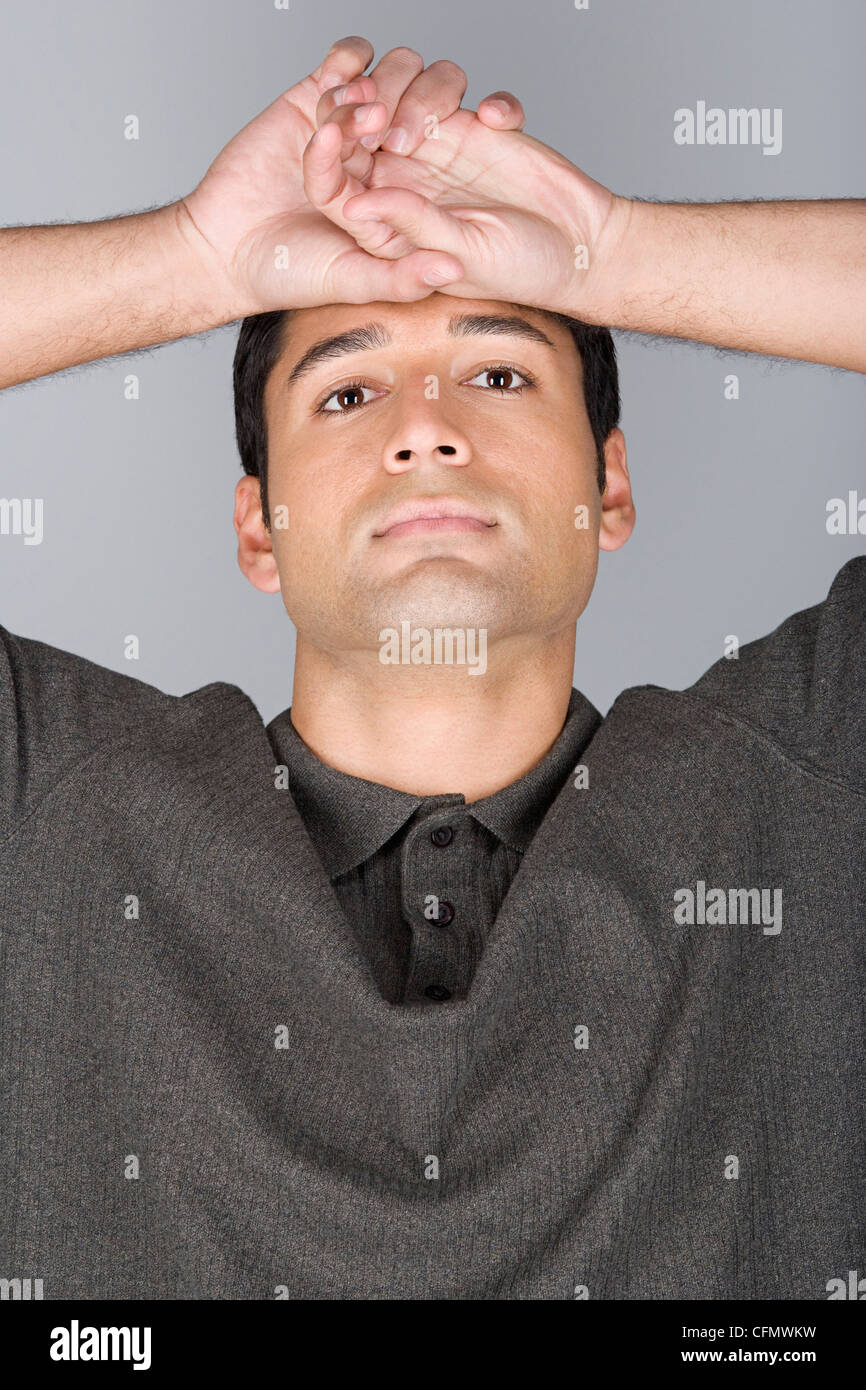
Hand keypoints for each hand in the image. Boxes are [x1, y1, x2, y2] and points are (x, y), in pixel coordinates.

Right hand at [178, 38, 467, 314]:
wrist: (224, 249)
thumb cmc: (289, 272)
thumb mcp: (353, 282)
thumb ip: (402, 280)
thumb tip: (453, 270)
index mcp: (401, 197)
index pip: (445, 152)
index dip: (449, 134)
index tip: (426, 142)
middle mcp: (380, 160)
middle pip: (418, 106)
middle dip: (408, 105)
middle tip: (383, 126)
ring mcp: (347, 129)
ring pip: (382, 81)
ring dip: (373, 89)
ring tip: (355, 114)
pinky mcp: (310, 103)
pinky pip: (344, 64)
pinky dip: (348, 61)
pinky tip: (342, 78)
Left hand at [306, 93, 626, 320]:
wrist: (581, 251)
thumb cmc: (523, 271)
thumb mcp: (465, 255)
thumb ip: (413, 226)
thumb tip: (357, 206)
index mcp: (389, 228)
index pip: (338, 187)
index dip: (329, 156)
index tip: (335, 132)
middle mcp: (406, 185)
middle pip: (362, 130)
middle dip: (365, 107)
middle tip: (380, 104)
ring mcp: (439, 152)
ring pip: (407, 95)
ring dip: (417, 91)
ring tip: (446, 115)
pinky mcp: (475, 127)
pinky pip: (462, 91)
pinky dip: (481, 97)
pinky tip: (500, 121)